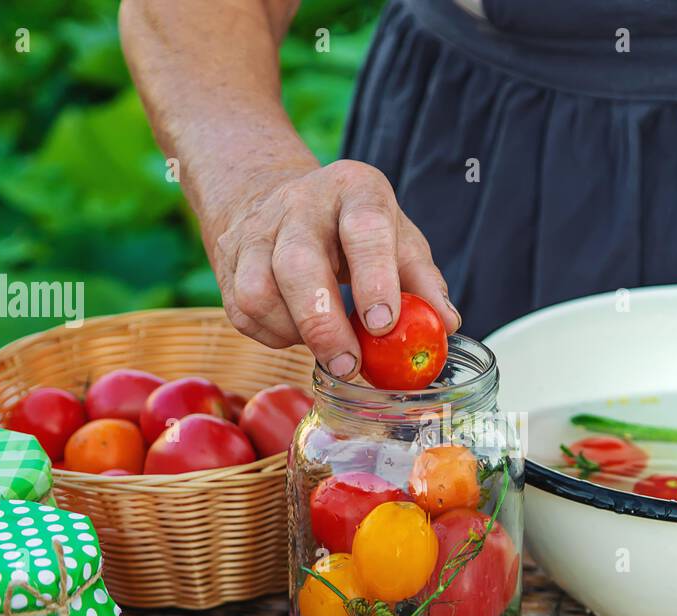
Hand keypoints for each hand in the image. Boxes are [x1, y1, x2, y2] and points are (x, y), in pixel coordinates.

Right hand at [210, 160, 459, 376]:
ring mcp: (257, 232)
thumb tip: (445, 324)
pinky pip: (243, 313)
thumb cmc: (353, 227)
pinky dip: (274, 335)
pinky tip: (298, 331)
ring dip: (294, 333)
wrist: (280, 199)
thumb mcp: (397, 238)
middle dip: (324, 324)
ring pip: (259, 293)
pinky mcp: (230, 262)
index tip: (383, 324)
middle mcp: (299, 204)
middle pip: (299, 265)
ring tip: (326, 345)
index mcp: (354, 189)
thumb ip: (422, 280)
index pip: (364, 228)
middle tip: (349, 365)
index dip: (374, 278)